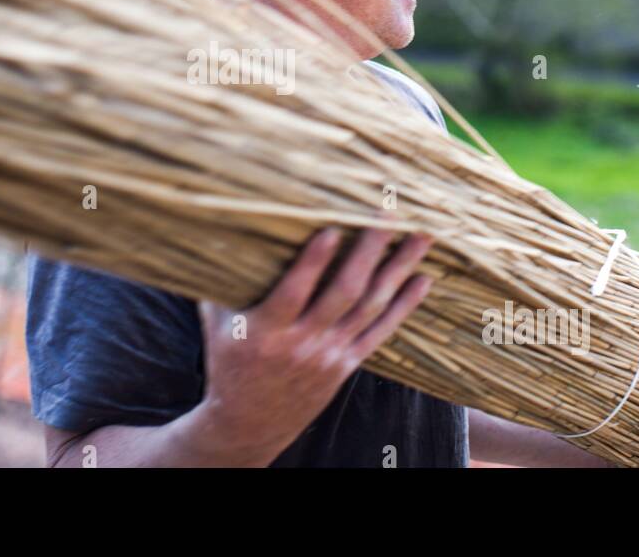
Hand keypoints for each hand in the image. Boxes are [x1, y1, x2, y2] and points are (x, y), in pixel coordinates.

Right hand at [194, 226, 433, 462]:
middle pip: (343, 292)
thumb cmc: (229, 362)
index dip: (314, 261)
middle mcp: (302, 343)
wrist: (250, 423)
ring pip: (370, 307)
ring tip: (421, 237)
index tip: (333, 228)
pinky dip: (404, 305)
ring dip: (397, 270)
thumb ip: (219, 282)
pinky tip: (422, 279)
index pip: (294, 292)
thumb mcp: (216, 324)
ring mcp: (329, 355)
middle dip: (369, 251)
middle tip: (388, 215)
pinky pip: (381, 331)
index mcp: (266, 331)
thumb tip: (217, 231)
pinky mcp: (347, 364)